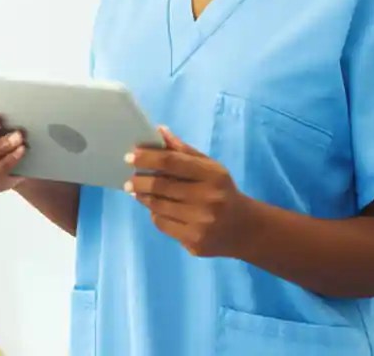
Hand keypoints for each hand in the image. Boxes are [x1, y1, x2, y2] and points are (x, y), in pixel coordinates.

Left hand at [125, 126, 252, 257]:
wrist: (244, 228)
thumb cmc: (223, 191)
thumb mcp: (211, 168)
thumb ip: (185, 151)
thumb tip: (160, 132)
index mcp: (213, 175)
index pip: (172, 162)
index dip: (148, 157)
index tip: (130, 156)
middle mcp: (208, 198)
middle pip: (162, 185)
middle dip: (140, 181)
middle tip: (129, 179)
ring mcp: (201, 222)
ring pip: (158, 206)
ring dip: (144, 197)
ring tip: (137, 192)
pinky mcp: (194, 241)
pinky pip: (162, 224)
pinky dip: (155, 214)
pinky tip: (155, 208)